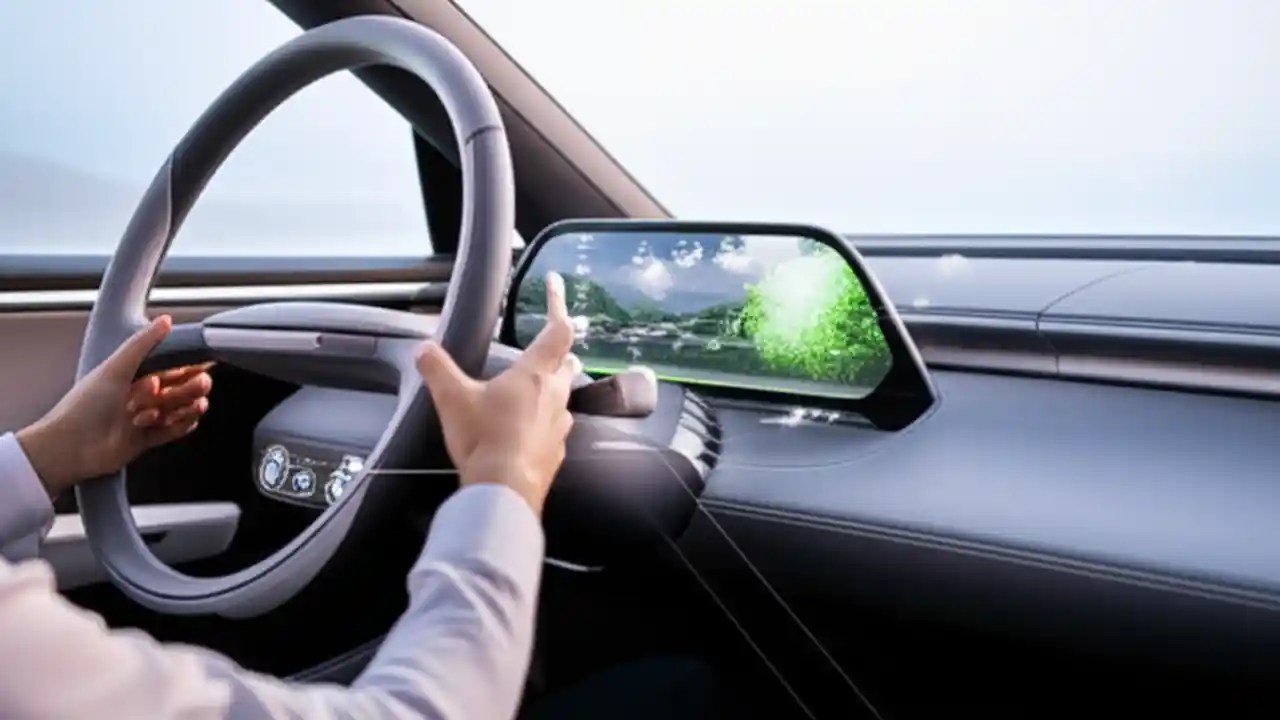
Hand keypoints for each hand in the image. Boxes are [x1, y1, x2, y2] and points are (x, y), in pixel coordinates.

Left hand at [17, 316, 213, 497]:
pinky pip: (170, 433)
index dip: (187, 366)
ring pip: (175, 411)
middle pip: (175, 389)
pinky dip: (181, 427)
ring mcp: (140, 419)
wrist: (70, 448)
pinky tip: (189, 421)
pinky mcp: (143, 441)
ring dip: (188, 407)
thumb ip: (141, 343)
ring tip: (196, 405)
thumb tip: (165, 320)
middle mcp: (135, 397)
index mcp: (129, 376)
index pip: (167, 367)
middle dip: (190, 387)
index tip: (205, 363)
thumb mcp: (115, 368)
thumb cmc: (85, 407)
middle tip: (201, 385)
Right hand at [415, 272, 580, 515]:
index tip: (554, 284)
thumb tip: (422, 349)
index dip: (558, 303)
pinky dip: (544, 421)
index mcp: (535, 374)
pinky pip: (555, 428)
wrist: (504, 491)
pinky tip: (527, 429)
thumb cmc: (484, 439)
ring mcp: (560, 425)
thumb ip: (437, 369)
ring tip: (533, 388)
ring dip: (552, 387)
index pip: (559, 329)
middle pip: (567, 362)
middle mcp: (555, 395)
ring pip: (564, 395)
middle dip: (558, 351)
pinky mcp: (556, 451)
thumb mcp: (452, 399)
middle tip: (547, 346)